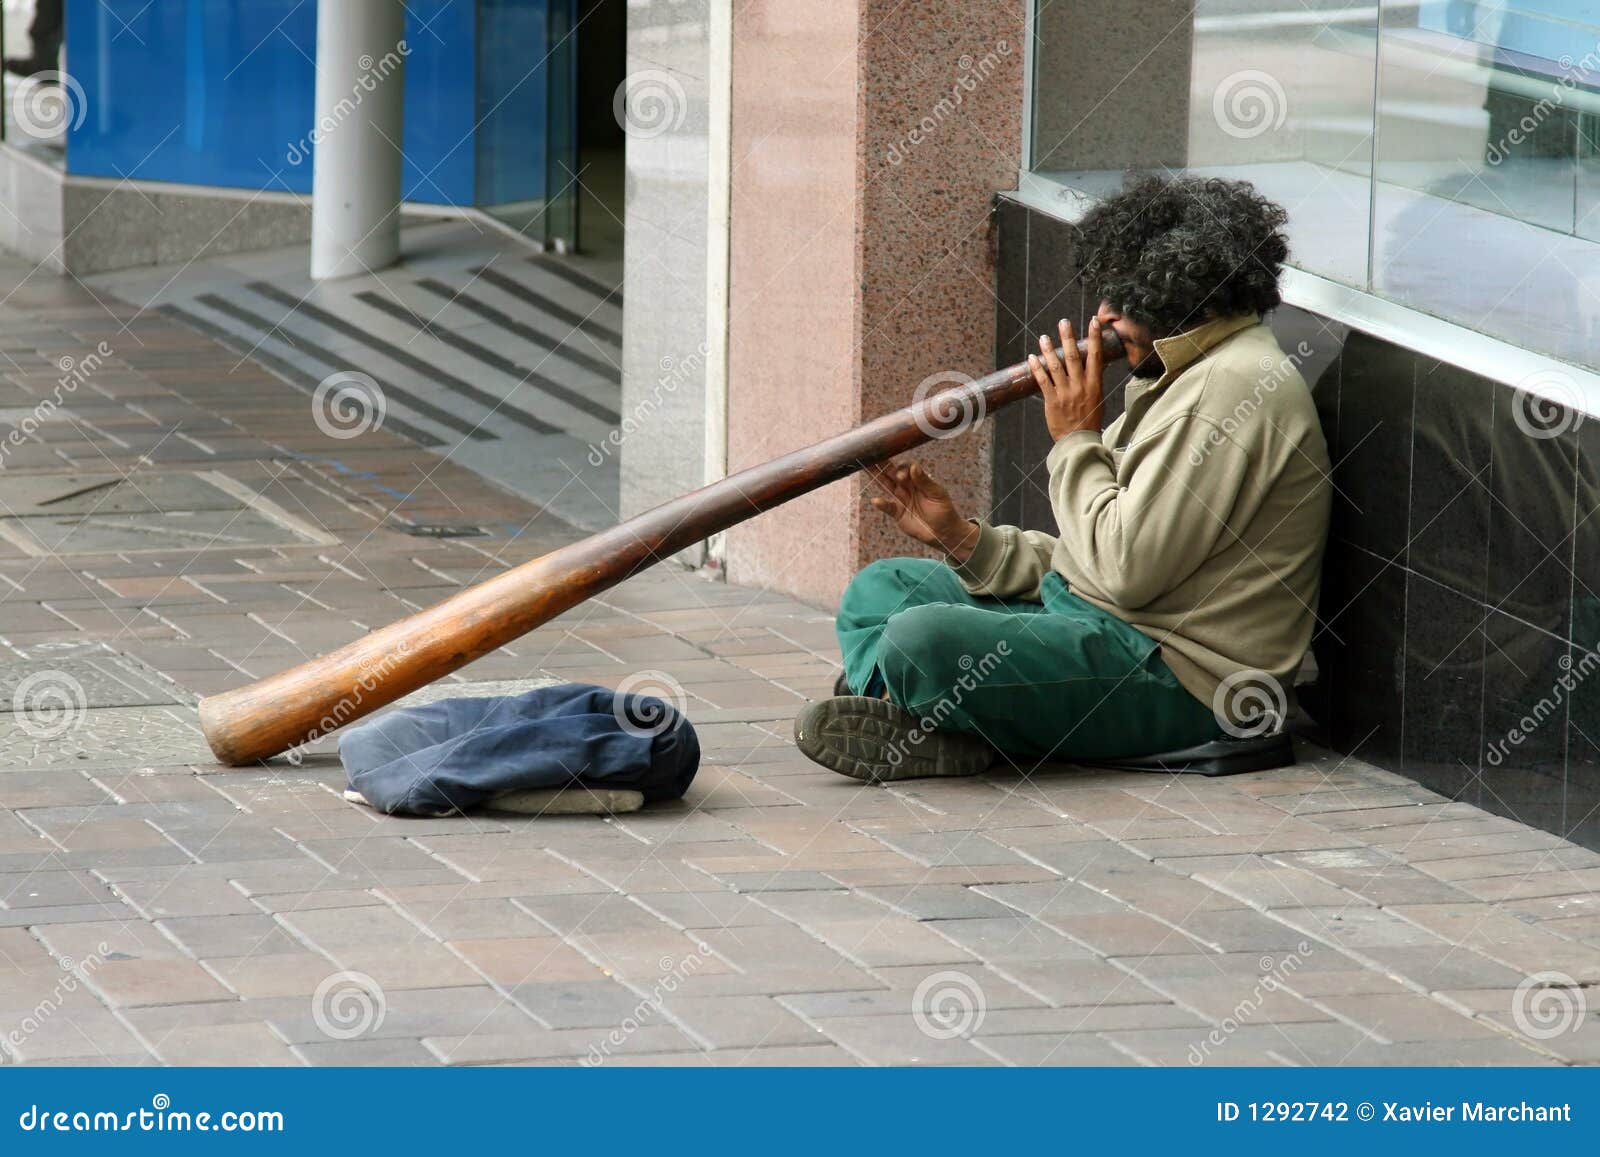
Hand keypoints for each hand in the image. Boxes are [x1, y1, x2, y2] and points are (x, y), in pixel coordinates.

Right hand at [867, 461, 978, 560]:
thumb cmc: (944, 510)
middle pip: (891, 472)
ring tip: (866, 467)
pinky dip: (881, 504)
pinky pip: (887, 506)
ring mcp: (900, 499)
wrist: (943, 532)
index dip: (901, 468)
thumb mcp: (937, 494)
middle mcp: (906, 486)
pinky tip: (876, 501)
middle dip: (881, 464)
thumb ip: (924, 481)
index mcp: (917, 479)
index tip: (901, 475)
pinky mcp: (897, 513)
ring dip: (876, 476)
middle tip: (871, 455)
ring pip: (885, 485)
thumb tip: (914, 466)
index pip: (905, 468)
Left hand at [1028, 317, 1103, 439]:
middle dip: (1068, 338)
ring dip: (1049, 350)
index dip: (1094, 338)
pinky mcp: (1052, 400)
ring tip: (1044, 337)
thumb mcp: (1098, 399)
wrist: (1079, 441)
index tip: (1093, 322)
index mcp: (1094, 385)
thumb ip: (1095, 381)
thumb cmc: (1090, 420)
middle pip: (1073, 357)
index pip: (1096, 356)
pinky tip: (1032, 357)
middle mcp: (1080, 386)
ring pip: (1056, 366)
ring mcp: (1065, 393)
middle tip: (1063, 322)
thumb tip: (1098, 364)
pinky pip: (1043, 381)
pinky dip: (1037, 368)